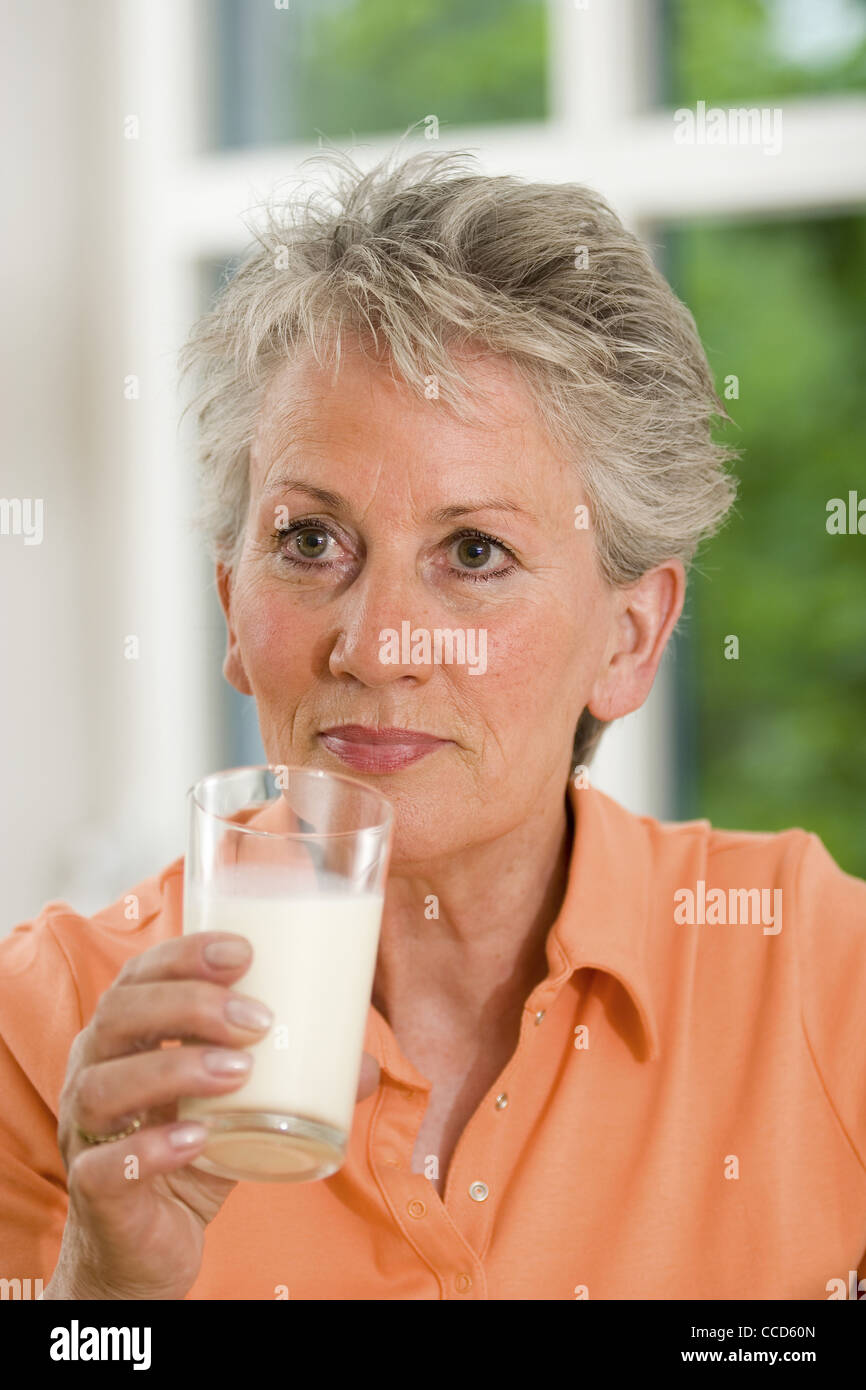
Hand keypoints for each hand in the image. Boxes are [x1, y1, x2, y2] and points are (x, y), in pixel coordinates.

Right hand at [44, 932, 379, 1299]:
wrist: (149, 1248)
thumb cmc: (192, 1154)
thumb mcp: (242, 1109)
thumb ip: (294, 1082)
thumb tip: (368, 1067)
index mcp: (127, 1038)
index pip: (139, 977)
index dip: (183, 955)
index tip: (243, 952)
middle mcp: (94, 1073)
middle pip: (118, 1016)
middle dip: (189, 1005)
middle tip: (258, 1019)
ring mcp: (87, 1134)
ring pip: (103, 1086)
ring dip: (174, 1069)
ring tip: (239, 1071)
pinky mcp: (96, 1194)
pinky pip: (105, 1166)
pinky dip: (151, 1148)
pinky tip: (198, 1138)